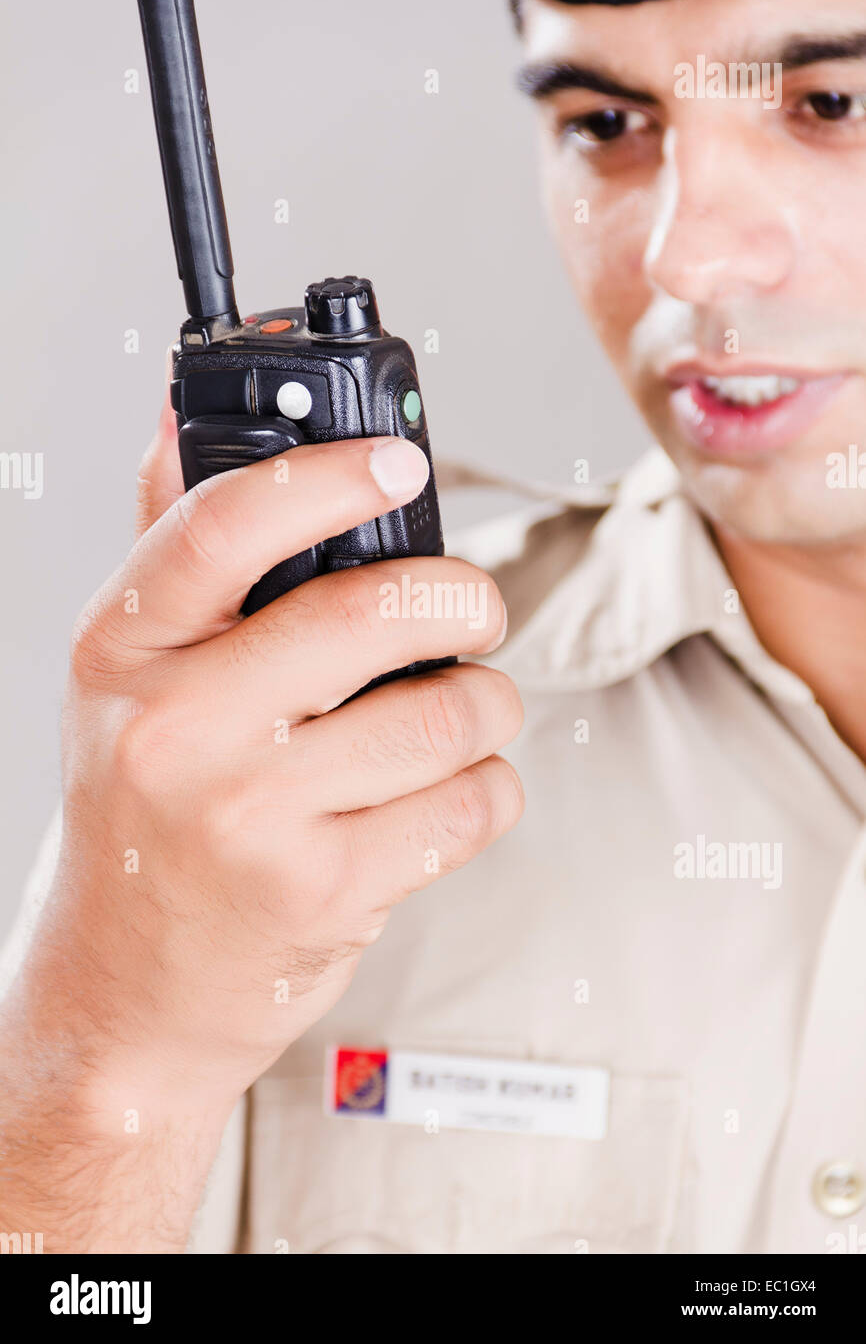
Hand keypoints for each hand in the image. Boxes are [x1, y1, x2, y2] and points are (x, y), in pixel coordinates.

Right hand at [10, 382, 523, 1126]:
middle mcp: (177, 729)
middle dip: (463, 599)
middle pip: (372, 611)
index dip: (330, 475)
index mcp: (124, 652)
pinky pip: (469, 804)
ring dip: (489, 703)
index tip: (401, 464)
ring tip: (465, 713)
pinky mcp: (326, 891)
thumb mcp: (131, 681)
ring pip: (445, 711)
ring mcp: (251, 817)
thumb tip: (182, 413)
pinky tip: (453, 790)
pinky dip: (490, 787)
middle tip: (473, 611)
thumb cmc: (145, 815)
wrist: (127, 992)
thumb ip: (172, 551)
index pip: (226, 525)